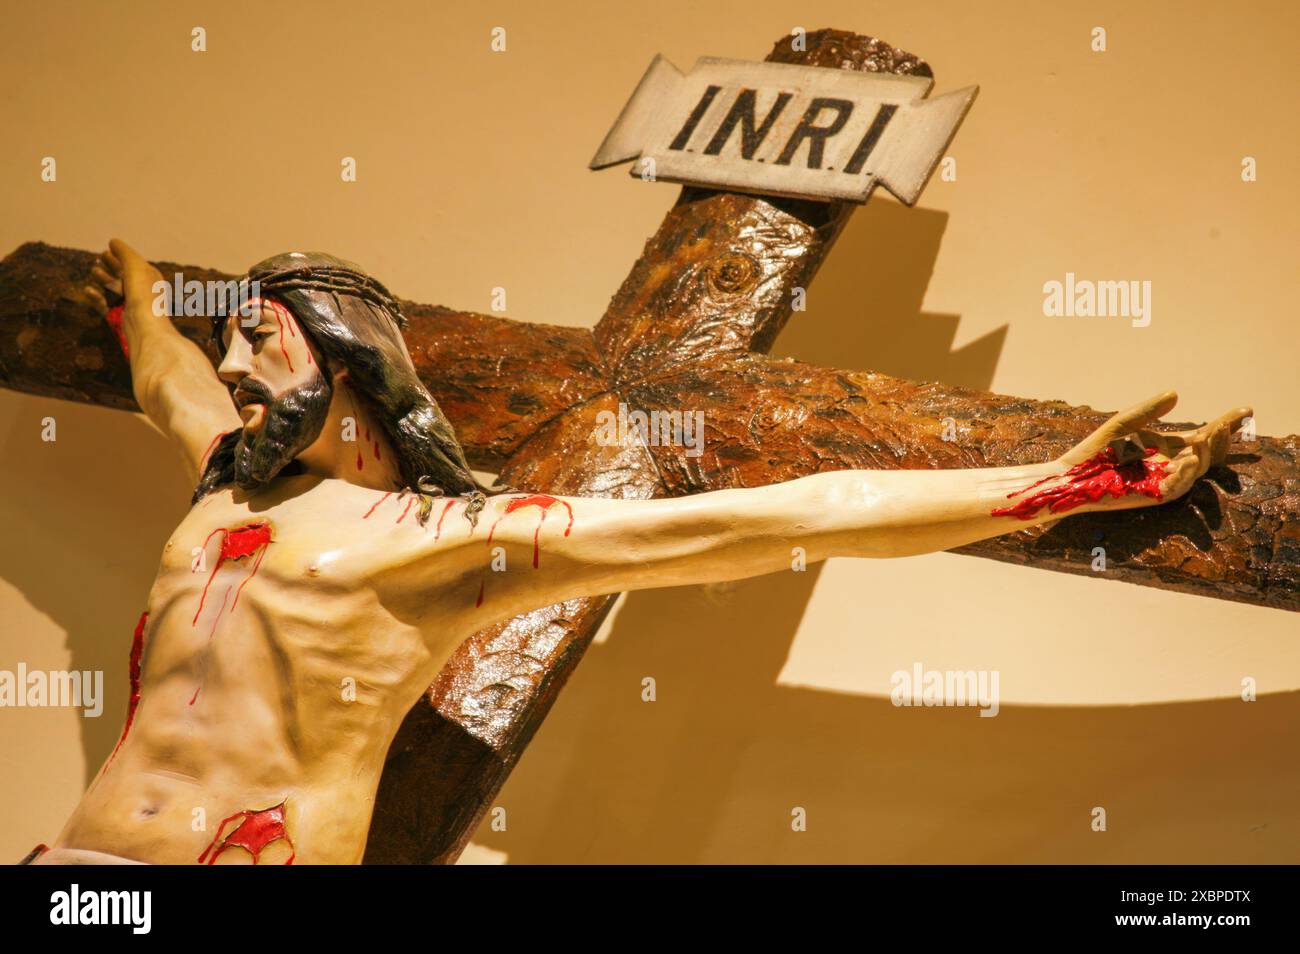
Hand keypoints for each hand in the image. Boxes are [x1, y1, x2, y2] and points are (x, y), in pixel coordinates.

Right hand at [83, 238, 163, 316]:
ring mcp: (129, 305)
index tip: (106, 251)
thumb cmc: (143, 293)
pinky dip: (95, 297)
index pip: (134, 265)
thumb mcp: (135, 265)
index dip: (120, 258)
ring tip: (94, 272)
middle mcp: (141, 292)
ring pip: (112, 289)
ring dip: (102, 279)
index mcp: (150, 279)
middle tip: (98, 260)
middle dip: (110, 267)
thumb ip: (124, 252)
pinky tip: (88, 290)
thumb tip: (113, 242)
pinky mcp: (117, 317)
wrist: (144, 326)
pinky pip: (104, 305)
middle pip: (122, 276)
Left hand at [1060, 390, 1251, 508]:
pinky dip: (1185, 474)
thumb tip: (1176, 393)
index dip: (1227, 423)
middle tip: (1223, 426)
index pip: (1205, 435)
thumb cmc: (1096, 450)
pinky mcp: (1153, 496)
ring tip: (1204, 437)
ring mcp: (1164, 481)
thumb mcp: (1124, 423)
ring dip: (1205, 454)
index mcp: (1168, 446)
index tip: (1246, 409)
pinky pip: (1177, 488)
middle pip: (1209, 453)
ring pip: (1197, 470)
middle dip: (1221, 439)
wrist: (1072, 475)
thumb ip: (1149, 410)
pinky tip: (1186, 460)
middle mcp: (1171, 464)